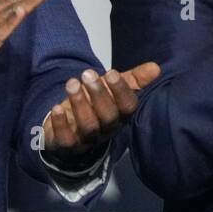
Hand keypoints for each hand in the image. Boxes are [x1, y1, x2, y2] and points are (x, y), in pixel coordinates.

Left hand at [43, 62, 160, 159]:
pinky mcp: (66, 144)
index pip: (127, 107)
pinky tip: (56, 108)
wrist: (70, 130)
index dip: (121, 91)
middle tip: (87, 74)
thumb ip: (133, 80)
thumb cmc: (95, 105)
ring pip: (88, 126)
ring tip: (72, 83)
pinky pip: (66, 139)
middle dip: (99, 95)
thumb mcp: (113, 89)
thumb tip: (155, 67)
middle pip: (108, 117)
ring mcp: (86, 139)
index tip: (111, 72)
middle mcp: (106, 129)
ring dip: (80, 104)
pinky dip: (61, 124)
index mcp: (120, 115)